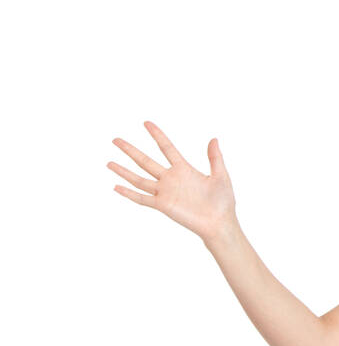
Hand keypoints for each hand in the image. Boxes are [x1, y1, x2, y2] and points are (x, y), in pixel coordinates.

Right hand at [108, 122, 236, 242]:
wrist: (220, 223)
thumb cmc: (223, 202)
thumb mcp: (221, 175)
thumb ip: (215, 158)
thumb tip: (214, 138)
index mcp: (184, 170)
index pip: (167, 148)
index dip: (157, 135)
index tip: (146, 123)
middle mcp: (171, 179)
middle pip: (146, 161)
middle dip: (131, 150)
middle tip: (116, 139)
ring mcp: (165, 192)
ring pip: (139, 179)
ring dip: (124, 171)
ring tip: (109, 162)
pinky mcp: (163, 206)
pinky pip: (142, 199)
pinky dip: (129, 193)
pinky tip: (116, 187)